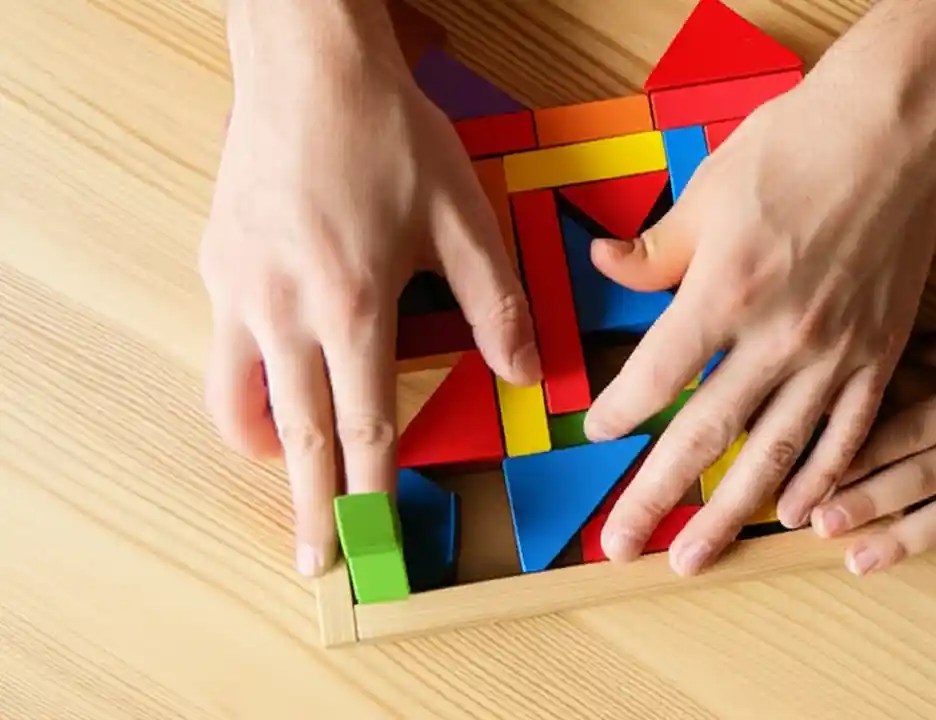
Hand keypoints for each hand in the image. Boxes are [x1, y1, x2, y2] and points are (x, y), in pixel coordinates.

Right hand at [199, 1, 536, 575]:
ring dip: (265, 450)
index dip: (371, 491)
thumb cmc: (388, 135)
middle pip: (297, 433)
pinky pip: (223, 351)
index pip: (363, 425)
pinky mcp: (218, 266)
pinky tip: (271, 389)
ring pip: (240, 399)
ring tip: (284, 479)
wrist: (308, 66)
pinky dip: (243, 389)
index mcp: (353, 303)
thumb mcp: (463, 216)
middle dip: (309, 506)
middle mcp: (286, 310)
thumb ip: (495, 303)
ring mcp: (240, 291)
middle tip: (313, 562)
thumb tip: (528, 374)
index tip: (373, 540)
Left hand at [582, 39, 935, 576]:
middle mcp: (777, 337)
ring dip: (730, 513)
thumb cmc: (797, 149)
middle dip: (655, 497)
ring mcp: (833, 354)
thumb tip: (604, 266)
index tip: (596, 435)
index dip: (617, 414)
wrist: (895, 132)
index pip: (655, 377)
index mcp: (723, 293)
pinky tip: (798, 517)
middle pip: (703, 436)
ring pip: (774, 454)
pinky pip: (847, 435)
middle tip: (618, 546)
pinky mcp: (879, 355)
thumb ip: (656, 250)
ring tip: (697, 559)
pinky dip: (821, 481)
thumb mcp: (708, 191)